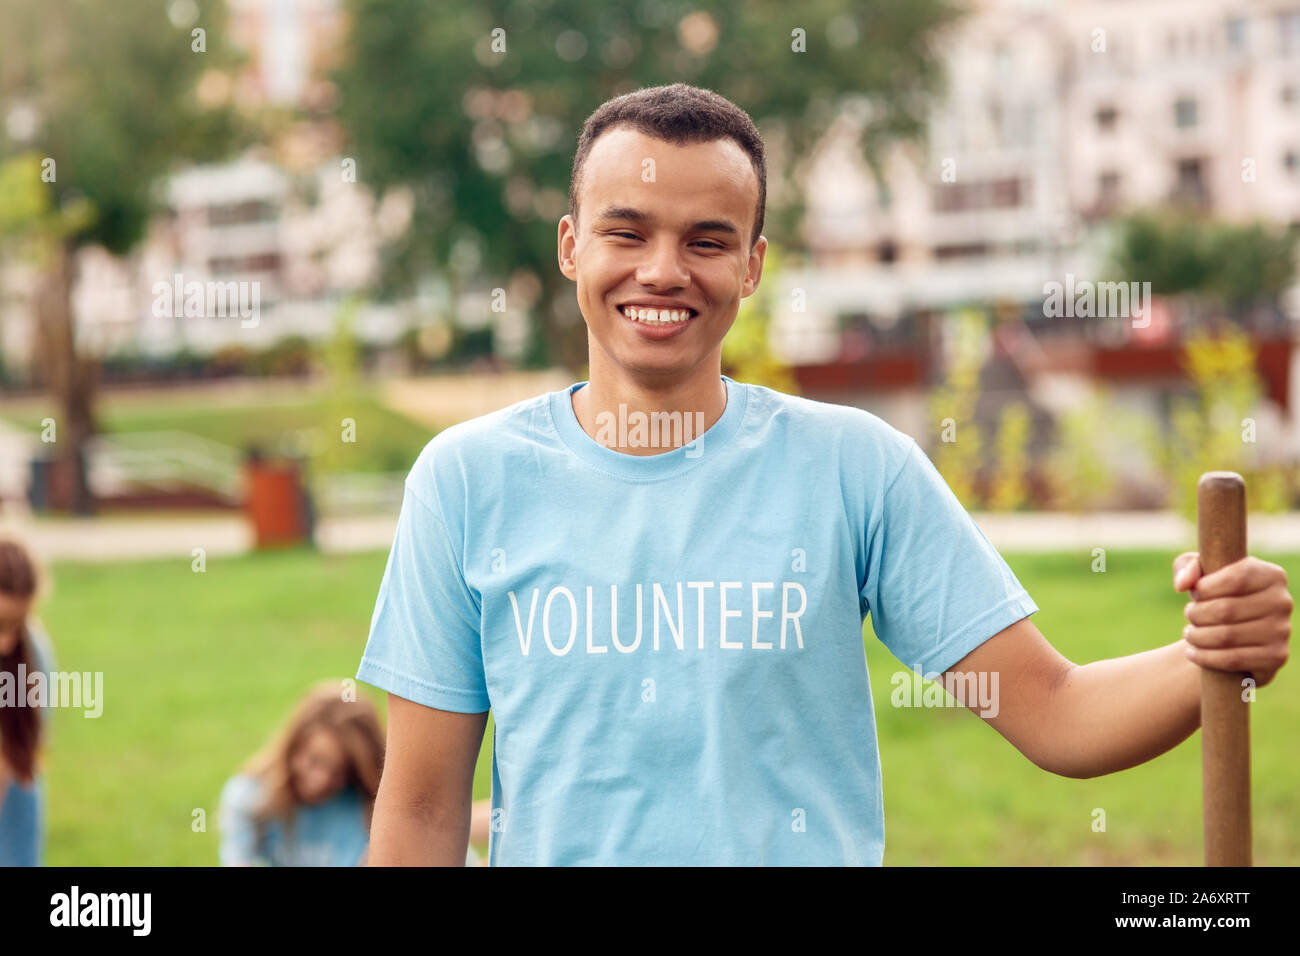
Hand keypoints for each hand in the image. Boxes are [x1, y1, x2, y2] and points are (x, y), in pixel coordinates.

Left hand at [1173, 553, 1292, 687]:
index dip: (1206, 587)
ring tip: (1190, 633)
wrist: (1234, 634)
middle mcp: (1282, 602)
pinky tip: (1193, 652)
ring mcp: (1282, 631)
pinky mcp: (1276, 656)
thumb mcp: (1200, 573)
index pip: (1236, 578)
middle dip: (1196, 614)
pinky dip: (1205, 657)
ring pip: (1226, 636)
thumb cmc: (1215, 595)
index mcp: (1271, 575)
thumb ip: (1187, 567)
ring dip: (1197, 636)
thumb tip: (1182, 584)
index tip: (1195, 593)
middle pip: (1226, 610)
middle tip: (1190, 614)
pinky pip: (1232, 659)